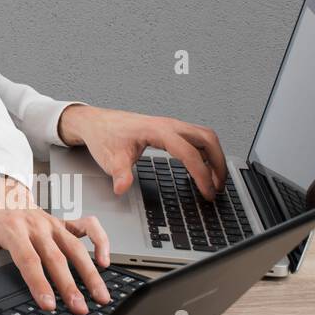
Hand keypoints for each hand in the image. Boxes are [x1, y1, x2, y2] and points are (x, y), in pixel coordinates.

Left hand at [0, 173, 110, 313]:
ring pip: (76, 247)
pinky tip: (106, 262)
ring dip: (90, 272)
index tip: (48, 304)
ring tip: (101, 296)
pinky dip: (100, 240)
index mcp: (11, 229)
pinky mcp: (63, 222)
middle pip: (55, 257)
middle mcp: (35, 225)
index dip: (39, 282)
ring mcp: (51, 223)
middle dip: (69, 285)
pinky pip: (87, 227)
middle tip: (80, 309)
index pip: (27, 259)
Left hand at [57, 104, 224, 200]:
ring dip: (215, 156)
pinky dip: (205, 152)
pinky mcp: (168, 129)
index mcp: (157, 130)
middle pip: (207, 139)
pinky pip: (196, 138)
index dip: (202, 174)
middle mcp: (168, 125)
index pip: (189, 153)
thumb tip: (122, 188)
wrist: (95, 122)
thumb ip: (119, 174)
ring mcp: (170, 125)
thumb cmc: (103, 136)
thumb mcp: (110, 158)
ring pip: (205, 136)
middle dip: (218, 163)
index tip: (208, 192)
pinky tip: (202, 168)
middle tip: (219, 186)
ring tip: (216, 180)